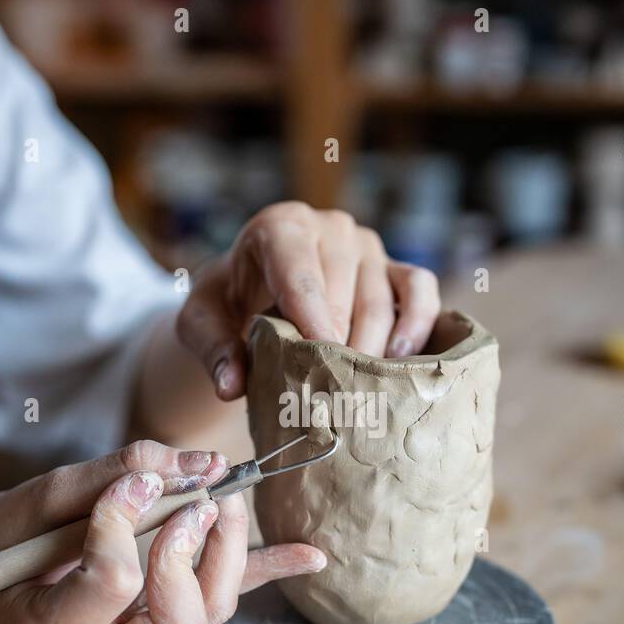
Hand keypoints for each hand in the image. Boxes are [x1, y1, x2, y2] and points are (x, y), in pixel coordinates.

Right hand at [0, 440, 325, 623]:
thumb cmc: (4, 536)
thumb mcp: (44, 497)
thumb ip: (120, 475)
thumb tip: (205, 467)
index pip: (113, 584)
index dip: (128, 522)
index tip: (131, 481)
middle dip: (194, 556)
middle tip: (193, 500)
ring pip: (208, 620)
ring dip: (228, 553)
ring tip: (223, 499)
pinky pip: (220, 607)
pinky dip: (265, 573)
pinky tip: (311, 556)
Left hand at [176, 202, 441, 399]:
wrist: (254, 290)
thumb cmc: (228, 303)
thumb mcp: (202, 322)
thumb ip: (213, 349)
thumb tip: (231, 386)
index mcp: (280, 227)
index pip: (300, 271)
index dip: (310, 318)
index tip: (316, 359)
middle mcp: (330, 228)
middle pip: (344, 292)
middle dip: (338, 346)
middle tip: (331, 396)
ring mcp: (368, 247)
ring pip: (383, 300)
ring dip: (373, 351)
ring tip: (359, 394)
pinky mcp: (397, 268)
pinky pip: (421, 291)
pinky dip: (418, 326)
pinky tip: (401, 364)